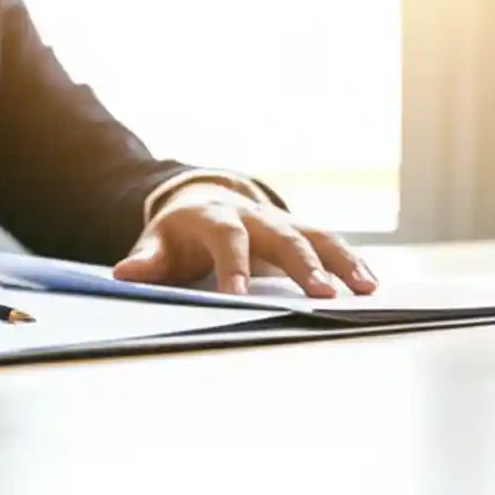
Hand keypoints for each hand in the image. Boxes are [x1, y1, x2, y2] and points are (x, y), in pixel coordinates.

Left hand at [113, 183, 377, 297]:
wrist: (202, 198)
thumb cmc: (179, 233)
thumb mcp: (157, 243)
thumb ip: (146, 260)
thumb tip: (123, 273)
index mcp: (213, 217)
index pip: (226, 239)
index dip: (232, 266)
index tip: (237, 296)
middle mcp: (254, 215)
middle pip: (283, 236)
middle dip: (303, 265)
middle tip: (322, 295)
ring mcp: (282, 221)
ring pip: (317, 236)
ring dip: (341, 262)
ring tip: (364, 290)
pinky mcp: (302, 231)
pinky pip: (332, 244)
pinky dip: (352, 262)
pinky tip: (371, 285)